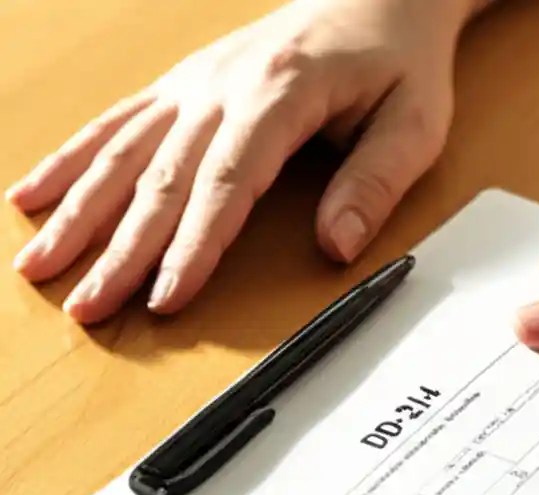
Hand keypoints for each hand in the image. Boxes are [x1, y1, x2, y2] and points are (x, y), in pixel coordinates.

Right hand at [8, 0, 476, 322]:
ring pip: (123, 152)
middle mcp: (224, 84)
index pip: (228, 181)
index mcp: (282, 92)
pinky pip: (116, 124)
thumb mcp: (415, 122)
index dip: (193, 244)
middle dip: (120, 249)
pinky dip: (70, 161)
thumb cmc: (397, 60)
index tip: (166, 294)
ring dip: (78, 212)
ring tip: (41, 266)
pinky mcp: (182, 85)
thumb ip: (376, 184)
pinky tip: (32, 195)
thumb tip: (339, 245)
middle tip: (89, 307)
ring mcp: (194, 83)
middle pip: (162, 178)